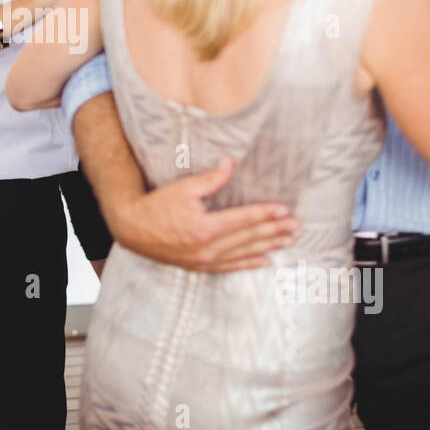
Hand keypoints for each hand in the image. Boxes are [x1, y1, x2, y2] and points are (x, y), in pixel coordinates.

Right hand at [106, 157, 299, 271]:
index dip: (265, 214)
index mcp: (205, 227)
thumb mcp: (183, 188)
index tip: (284, 210)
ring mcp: (205, 260)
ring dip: (268, 247)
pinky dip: (249, 264)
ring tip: (289, 241)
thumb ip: (210, 179)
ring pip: (244, 253)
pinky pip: (230, 267)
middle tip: (296, 226)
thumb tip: (230, 162)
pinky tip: (265, 261)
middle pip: (249, 237)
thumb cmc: (156, 206)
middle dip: (275, 231)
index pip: (243, 219)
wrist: (133, 230)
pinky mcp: (201, 266)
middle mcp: (208, 247)